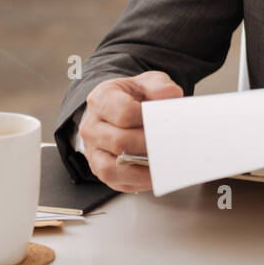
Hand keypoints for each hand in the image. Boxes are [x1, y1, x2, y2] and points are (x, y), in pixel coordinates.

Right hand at [78, 71, 182, 191]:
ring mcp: (93, 150)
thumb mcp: (146, 83)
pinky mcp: (99, 168)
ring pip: (111, 167)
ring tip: (164, 166)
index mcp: (102, 100)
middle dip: (149, 146)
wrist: (116, 108)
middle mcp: (92, 126)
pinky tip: (156, 176)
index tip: (166, 124)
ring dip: (141, 170)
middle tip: (171, 147)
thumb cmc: (132, 97)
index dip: (148, 120)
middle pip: (119, 141)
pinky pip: (115, 180)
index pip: (124, 113)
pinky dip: (137, 181)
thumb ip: (159, 86)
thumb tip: (171, 95)